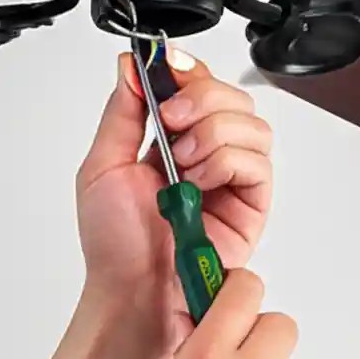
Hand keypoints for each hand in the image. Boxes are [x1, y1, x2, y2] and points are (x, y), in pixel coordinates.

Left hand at [76, 50, 272, 346]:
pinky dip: (227, 162)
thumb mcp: (101, 165)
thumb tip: (131, 64)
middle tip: (171, 121)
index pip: (198, 86)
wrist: (131, 294)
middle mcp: (207, 156)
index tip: (168, 68)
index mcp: (171, 141)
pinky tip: (200, 182)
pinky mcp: (252, 206)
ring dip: (213, 134)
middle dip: (201, 99)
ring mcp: (232, 180)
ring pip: (251, 125)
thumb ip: (121, 111)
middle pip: (232, 97)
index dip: (189, 71)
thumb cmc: (115, 246)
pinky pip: (258, 162)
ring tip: (183, 165)